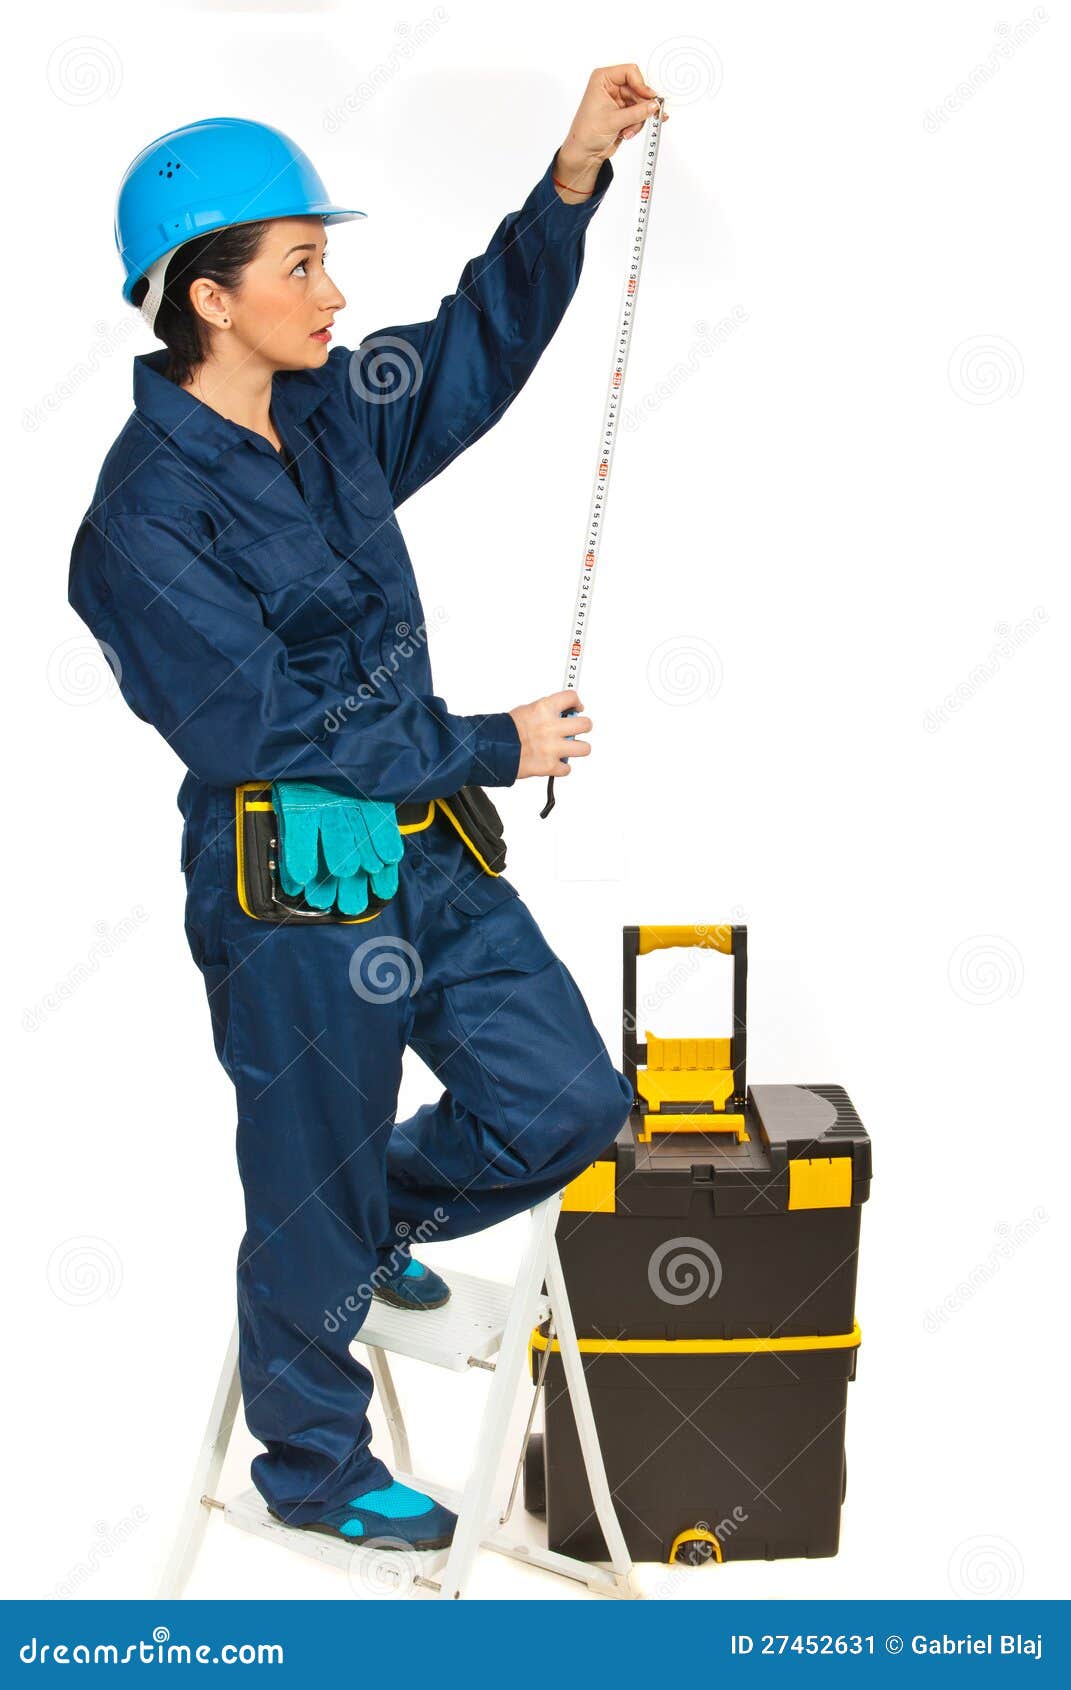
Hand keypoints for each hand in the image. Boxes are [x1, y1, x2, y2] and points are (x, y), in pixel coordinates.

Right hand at [509, 690, 592, 778]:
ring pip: (584, 748)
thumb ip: (544, 712)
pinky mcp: (549, 766)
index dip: (576, 702)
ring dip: (578, 748)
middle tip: (576, 729)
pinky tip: (554, 762)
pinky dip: (561, 767)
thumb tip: (559, 712)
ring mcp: (552, 748)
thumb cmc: (504, 731)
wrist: (490, 750)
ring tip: (568, 748)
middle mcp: (551, 727)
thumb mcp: (525, 711)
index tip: (577, 706)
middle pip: (586, 724)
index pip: (571, 697)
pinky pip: (567, 768)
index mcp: (544, 709)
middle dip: (583, 726)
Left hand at [554, 63, 667, 198]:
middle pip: (638, 89)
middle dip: (641, 107)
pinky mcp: (623, 112)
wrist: (584, 153)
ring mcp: (618, 99)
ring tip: (627, 131)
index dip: (641, 84)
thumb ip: (637, 112)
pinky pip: (639, 114)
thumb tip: (654, 105)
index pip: (630, 72)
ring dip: (638, 119)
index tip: (649, 97)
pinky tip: (628, 133)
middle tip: (645, 117)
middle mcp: (611, 86)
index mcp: (603, 79)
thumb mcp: (614, 120)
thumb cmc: (587, 133)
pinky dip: (637, 124)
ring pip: (641, 103)